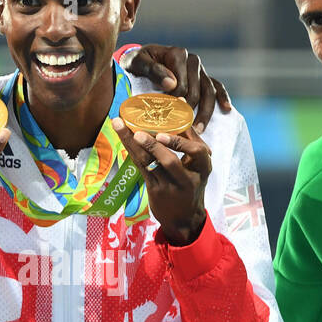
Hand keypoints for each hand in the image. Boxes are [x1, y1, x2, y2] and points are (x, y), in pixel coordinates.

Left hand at [111, 120, 209, 245]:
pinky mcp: (155, 190)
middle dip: (152, 144)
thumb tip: (179, 103)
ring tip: (119, 125)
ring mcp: (169, 186)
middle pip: (169, 160)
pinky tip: (123, 138)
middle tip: (135, 131)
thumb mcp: (198, 165)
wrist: (184, 218)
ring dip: (132, 143)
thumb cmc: (192, 183)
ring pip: (149, 163)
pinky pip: (141, 167)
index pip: (196, 152)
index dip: (179, 142)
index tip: (162, 133)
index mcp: (202, 167)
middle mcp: (187, 178)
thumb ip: (190, 138)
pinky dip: (132, 151)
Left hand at [120, 44, 231, 133]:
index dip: (175, 102)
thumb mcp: (137, 62)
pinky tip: (226, 109)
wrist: (141, 58)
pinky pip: (217, 86)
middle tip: (182, 130)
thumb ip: (153, 70)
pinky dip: (223, 97)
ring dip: (205, 112)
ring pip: (209, 91)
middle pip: (196, 90)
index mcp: (177, 54)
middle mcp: (192, 60)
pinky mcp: (204, 76)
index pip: (181, 83)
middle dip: (189, 111)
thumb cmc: (137, 62)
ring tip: (199, 129)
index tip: (166, 117)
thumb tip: (172, 84)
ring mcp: (200, 69)